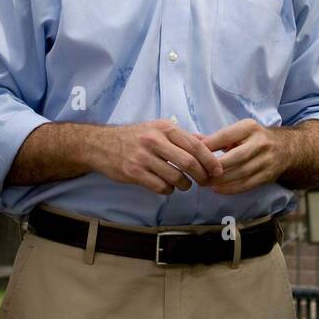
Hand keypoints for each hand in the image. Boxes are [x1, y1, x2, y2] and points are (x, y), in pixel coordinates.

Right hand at [96, 119, 222, 195]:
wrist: (100, 144)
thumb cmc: (134, 137)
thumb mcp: (158, 128)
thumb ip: (182, 136)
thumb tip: (208, 142)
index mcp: (164, 128)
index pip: (195, 145)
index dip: (210, 160)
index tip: (218, 170)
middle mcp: (154, 140)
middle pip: (188, 162)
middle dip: (202, 175)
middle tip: (205, 181)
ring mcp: (143, 157)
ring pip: (176, 177)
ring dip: (185, 185)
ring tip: (184, 184)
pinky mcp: (134, 172)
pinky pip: (161, 187)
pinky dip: (169, 190)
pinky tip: (167, 186)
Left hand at [198, 119, 287, 194]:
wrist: (286, 149)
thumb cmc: (255, 139)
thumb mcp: (239, 132)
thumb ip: (216, 138)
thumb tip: (192, 139)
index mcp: (250, 127)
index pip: (226, 136)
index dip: (208, 146)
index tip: (192, 153)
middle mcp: (260, 143)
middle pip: (235, 157)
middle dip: (215, 167)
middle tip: (198, 173)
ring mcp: (266, 160)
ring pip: (240, 173)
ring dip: (221, 180)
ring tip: (205, 183)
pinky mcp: (268, 175)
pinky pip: (247, 184)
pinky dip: (231, 188)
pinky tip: (218, 189)